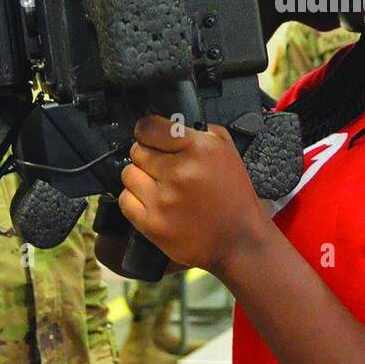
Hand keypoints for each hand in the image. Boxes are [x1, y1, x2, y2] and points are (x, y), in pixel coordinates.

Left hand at [118, 115, 270, 274]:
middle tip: (162, 166)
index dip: (147, 130)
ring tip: (158, 185)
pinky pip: (125, 200)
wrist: (239, 240)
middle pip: (136, 151)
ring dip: (140, 177)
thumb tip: (171, 123)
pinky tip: (153, 202)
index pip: (149, 127)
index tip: (150, 135)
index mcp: (199, 149)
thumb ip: (200, 132)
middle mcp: (179, 172)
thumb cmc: (234, 196)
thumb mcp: (227, 152)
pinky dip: (135, 199)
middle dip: (147, 155)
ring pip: (128, 174)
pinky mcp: (152, 224)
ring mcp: (163, 200)